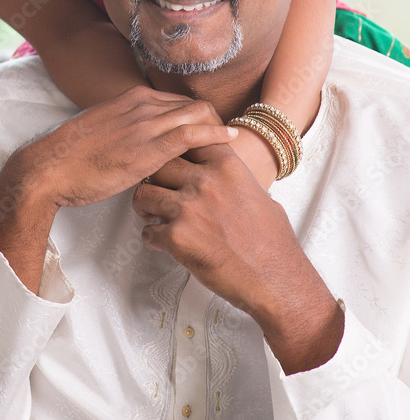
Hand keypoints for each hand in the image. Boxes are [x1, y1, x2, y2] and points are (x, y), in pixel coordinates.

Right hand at [0, 85, 236, 291]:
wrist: (49, 168)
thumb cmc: (69, 158)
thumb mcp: (98, 134)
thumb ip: (120, 132)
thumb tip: (131, 145)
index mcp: (128, 99)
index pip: (175, 101)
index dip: (194, 116)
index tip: (205, 132)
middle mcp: (140, 104)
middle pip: (192, 104)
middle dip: (212, 120)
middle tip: (224, 142)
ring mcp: (146, 123)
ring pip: (197, 113)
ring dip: (217, 128)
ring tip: (231, 146)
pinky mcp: (149, 147)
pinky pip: (192, 134)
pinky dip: (214, 136)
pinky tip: (229, 142)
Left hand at [134, 145, 343, 372]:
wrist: (277, 280)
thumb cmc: (273, 242)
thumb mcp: (259, 194)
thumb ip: (232, 178)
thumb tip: (218, 174)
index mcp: (227, 167)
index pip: (189, 138)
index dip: (178, 148)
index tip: (174, 159)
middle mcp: (205, 182)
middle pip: (159, 164)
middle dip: (154, 177)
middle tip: (157, 190)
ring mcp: (188, 209)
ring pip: (143, 193)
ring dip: (145, 206)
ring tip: (153, 216)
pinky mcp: (177, 238)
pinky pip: (148, 231)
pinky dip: (152, 239)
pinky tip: (162, 243)